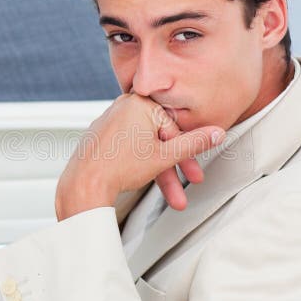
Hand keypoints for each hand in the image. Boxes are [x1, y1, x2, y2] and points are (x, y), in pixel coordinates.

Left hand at [55, 94, 224, 219]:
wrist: (83, 185)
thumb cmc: (119, 168)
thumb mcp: (165, 156)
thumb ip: (194, 144)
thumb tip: (216, 133)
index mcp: (139, 104)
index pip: (174, 129)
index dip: (187, 156)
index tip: (195, 173)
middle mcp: (122, 107)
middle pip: (158, 138)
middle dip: (173, 168)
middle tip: (184, 188)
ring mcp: (109, 122)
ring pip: (143, 146)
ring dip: (158, 171)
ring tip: (168, 196)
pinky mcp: (99, 137)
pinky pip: (127, 147)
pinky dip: (138, 164)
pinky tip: (140, 180)